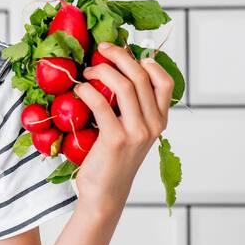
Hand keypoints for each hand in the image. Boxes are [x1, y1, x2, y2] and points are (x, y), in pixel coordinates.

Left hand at [70, 41, 174, 214]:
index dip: (148, 62)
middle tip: (101, 49)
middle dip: (120, 55)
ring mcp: (137, 132)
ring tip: (88, 70)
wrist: (105, 195)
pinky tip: (79, 89)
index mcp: (160, 121)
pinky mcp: (116, 139)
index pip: (165, 82)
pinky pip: (101, 103)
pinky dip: (87, 90)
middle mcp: (153, 125)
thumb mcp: (132, 133)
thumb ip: (132, 109)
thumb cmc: (113, 161)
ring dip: (103, 70)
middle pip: (142, 76)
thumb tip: (116, 75)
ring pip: (125, 85)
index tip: (128, 52)